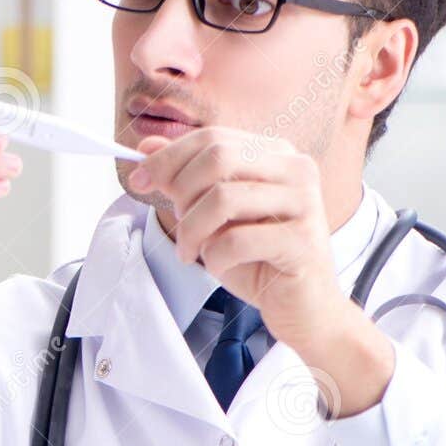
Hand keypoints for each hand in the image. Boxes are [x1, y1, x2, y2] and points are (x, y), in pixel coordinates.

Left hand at [128, 125, 394, 414]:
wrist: (303, 307)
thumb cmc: (258, 258)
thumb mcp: (213, 214)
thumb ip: (186, 177)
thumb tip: (147, 146)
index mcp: (275, 153)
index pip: (212, 138)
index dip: (168, 157)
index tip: (140, 180)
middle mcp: (296, 169)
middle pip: (217, 158)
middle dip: (181, 192)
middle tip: (177, 225)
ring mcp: (305, 203)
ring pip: (223, 198)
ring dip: (192, 230)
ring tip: (191, 252)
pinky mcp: (303, 241)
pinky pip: (237, 240)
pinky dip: (215, 256)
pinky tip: (219, 266)